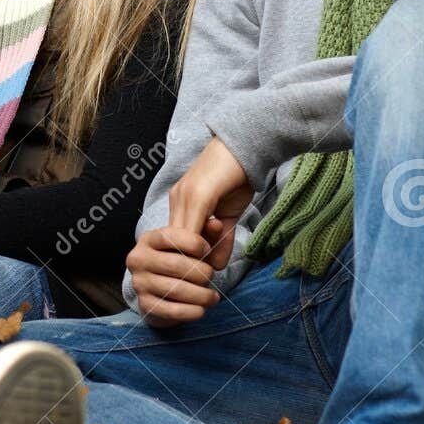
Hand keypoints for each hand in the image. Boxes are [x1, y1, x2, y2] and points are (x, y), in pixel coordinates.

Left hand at [126, 139, 252, 326]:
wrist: (248, 145)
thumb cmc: (239, 177)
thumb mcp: (228, 215)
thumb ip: (221, 239)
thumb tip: (216, 266)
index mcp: (183, 204)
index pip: (176, 242)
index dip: (187, 261)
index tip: (200, 275)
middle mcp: (179, 200)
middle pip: (175, 245)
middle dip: (189, 266)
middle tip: (204, 278)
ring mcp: (186, 197)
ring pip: (182, 241)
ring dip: (195, 260)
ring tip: (210, 267)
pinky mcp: (198, 195)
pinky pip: (192, 231)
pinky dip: (200, 247)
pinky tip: (213, 254)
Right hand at [126, 225, 224, 326]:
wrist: (159, 290)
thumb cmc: (179, 261)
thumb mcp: (191, 244)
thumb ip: (206, 232)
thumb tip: (217, 224)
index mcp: (149, 239)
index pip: (173, 237)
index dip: (196, 244)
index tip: (208, 250)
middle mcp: (138, 259)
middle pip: (177, 265)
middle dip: (201, 272)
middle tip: (211, 276)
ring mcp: (139, 282)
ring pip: (176, 290)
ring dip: (201, 295)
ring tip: (213, 296)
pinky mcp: (144, 304)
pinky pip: (172, 310)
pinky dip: (192, 311)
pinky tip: (202, 309)